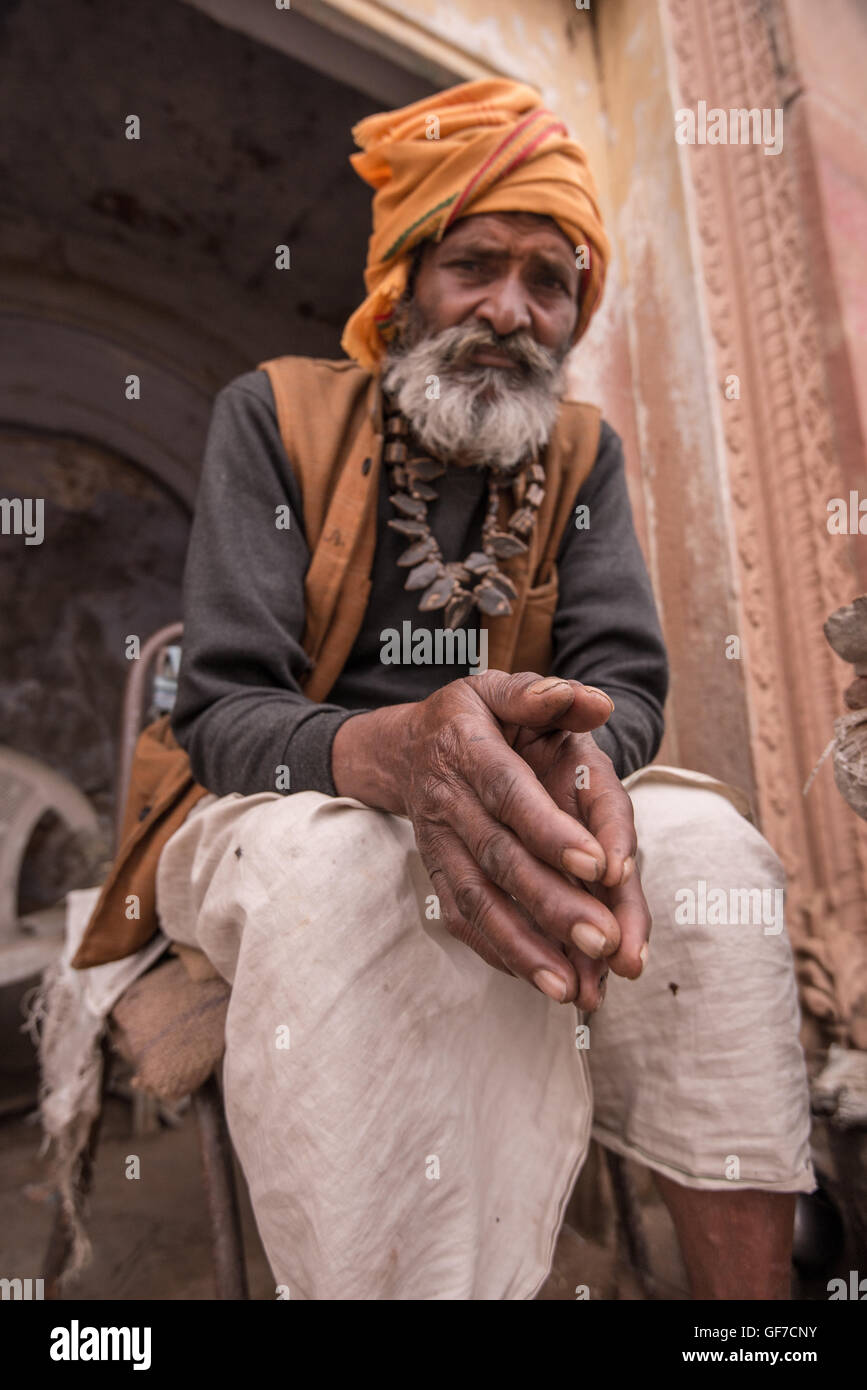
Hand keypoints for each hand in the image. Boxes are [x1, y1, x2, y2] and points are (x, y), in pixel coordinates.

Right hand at [332, 670, 644, 1004]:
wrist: (408, 746)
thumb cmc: (475, 716)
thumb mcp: (499, 688)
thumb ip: (545, 696)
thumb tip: (596, 703)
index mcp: (469, 750)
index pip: (511, 794)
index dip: (551, 831)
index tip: (600, 867)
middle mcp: (449, 803)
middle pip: (502, 860)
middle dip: (553, 905)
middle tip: (603, 943)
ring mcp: (440, 846)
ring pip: (481, 902)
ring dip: (526, 949)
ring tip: (573, 990)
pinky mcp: (439, 877)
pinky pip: (466, 921)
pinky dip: (503, 955)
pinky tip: (545, 983)